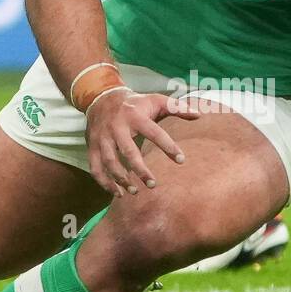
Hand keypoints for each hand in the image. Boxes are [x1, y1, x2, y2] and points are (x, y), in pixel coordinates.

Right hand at [84, 90, 200, 196]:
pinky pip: (96, 168)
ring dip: (121, 179)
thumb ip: (177, 107)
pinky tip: (118, 193)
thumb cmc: (135, 103)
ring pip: (110, 162)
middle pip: (128, 151)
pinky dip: (104, 183)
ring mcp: (102, 138)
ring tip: (135, 191)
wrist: (101, 98)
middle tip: (153, 184)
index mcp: (135, 116)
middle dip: (140, 169)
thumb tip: (199, 114)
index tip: (181, 160)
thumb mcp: (155, 100)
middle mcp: (117, 127)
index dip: (168, 146)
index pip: (154, 132)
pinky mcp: (91, 146)